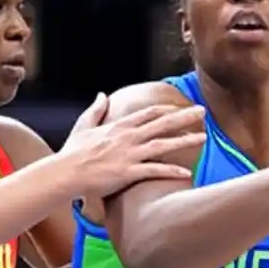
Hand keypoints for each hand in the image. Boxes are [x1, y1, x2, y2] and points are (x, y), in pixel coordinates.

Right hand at [61, 93, 206, 197]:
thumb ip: (96, 109)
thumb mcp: (83, 125)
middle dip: (184, 116)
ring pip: (163, 144)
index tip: (181, 108)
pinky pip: (154, 170)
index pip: (149, 113)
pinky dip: (171, 171)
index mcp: (119, 126)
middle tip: (203, 112)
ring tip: (203, 138)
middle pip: (162, 123)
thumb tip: (102, 95)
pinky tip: (187, 173)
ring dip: (185, 140)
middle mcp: (127, 137)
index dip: (167, 109)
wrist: (65, 173)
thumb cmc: (73, 152)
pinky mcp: (128, 172)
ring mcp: (129, 154)